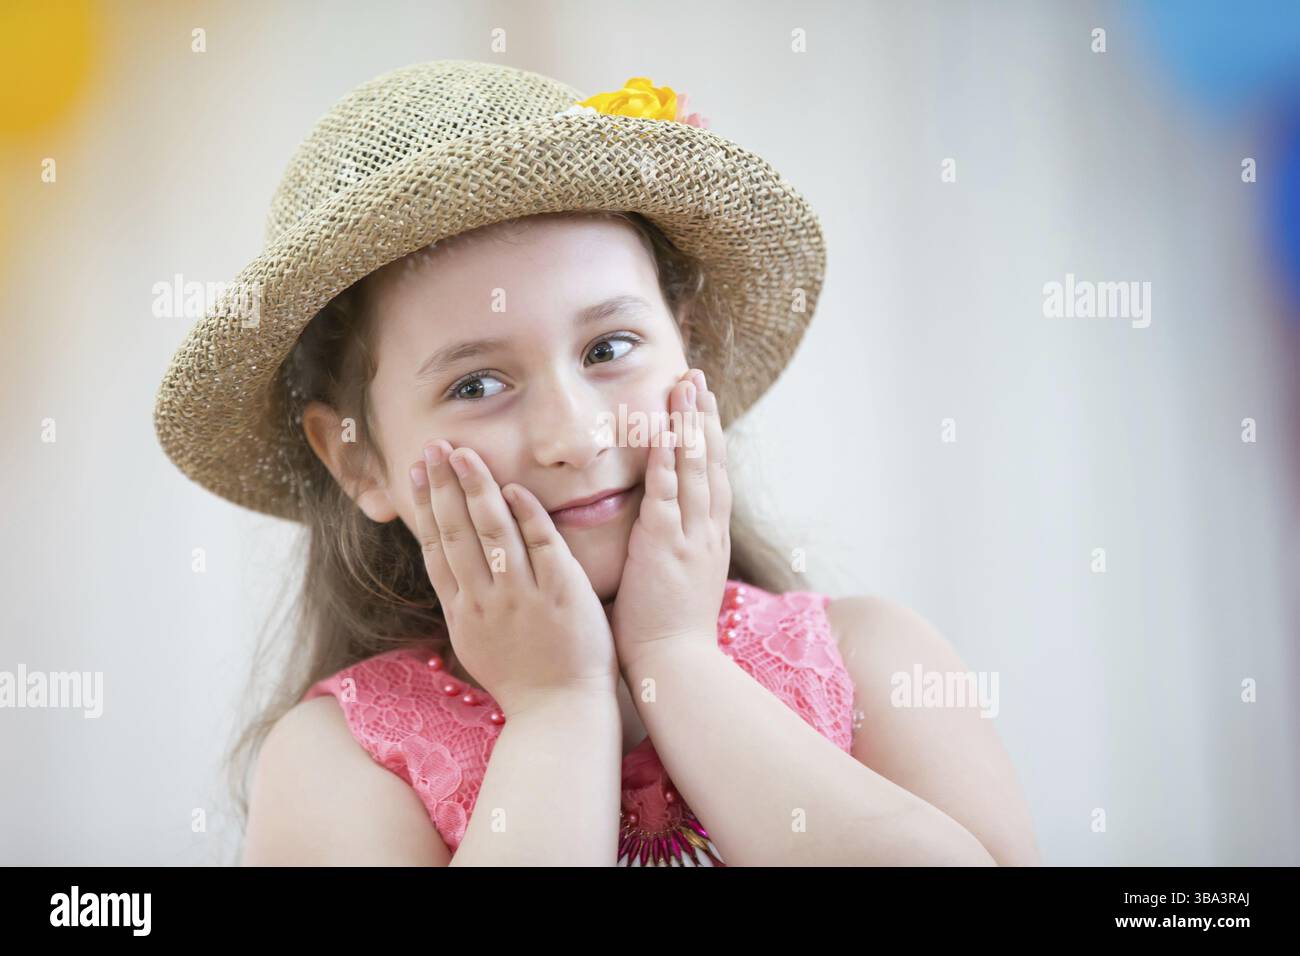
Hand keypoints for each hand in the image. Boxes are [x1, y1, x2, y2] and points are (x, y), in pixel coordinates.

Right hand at [409, 440, 618, 716]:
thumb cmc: (524, 681)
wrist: (561, 713)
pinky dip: (526, 516)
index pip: (437, 549)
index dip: (427, 507)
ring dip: (476, 490)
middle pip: (457, 533)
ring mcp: (522, 597)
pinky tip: (514, 489)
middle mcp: (485, 601)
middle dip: (443, 486)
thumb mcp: (476, 645)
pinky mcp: (561, 594)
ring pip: (493, 533)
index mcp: (462, 613)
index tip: (419, 473)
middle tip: (434, 447)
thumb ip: (464, 604)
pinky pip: (542, 545)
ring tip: (464, 454)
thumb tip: (449, 568)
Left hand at [611, 368, 731, 673]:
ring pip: (695, 470)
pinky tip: (664, 431)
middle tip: (697, 379)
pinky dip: (668, 461)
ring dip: (689, 425)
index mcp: (708, 542)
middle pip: (710, 463)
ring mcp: (690, 539)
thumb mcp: (678, 586)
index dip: (706, 439)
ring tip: (686, 387)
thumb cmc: (668, 636)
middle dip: (703, 418)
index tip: (700, 406)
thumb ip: (672, 556)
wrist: (677, 669)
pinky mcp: (666, 548)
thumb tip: (661, 539)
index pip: (710, 479)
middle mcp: (706, 533)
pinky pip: (668, 495)